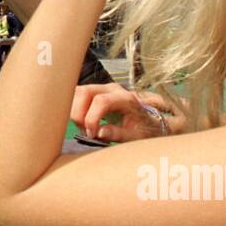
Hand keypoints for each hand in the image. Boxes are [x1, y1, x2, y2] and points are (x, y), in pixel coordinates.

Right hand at [70, 82, 188, 141]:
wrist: (150, 120)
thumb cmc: (144, 129)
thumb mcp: (135, 136)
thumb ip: (117, 134)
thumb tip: (98, 133)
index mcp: (126, 98)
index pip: (101, 101)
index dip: (91, 119)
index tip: (92, 134)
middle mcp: (112, 89)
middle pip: (84, 92)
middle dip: (78, 114)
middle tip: (85, 131)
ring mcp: (102, 88)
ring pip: (77, 92)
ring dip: (75, 111)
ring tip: (85, 128)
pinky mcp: (95, 92)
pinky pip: (78, 95)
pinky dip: (75, 109)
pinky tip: (83, 122)